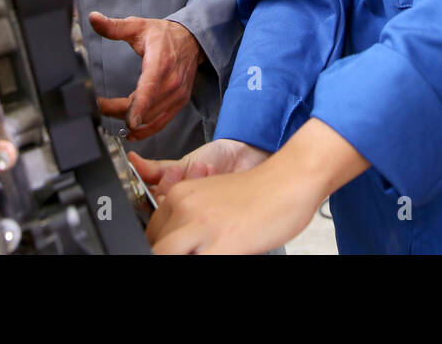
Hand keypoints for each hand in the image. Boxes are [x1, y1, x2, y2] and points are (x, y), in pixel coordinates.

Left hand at [90, 12, 203, 140]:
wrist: (192, 40)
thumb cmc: (163, 34)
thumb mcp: (138, 26)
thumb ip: (114, 27)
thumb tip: (93, 18)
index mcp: (161, 62)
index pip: (150, 87)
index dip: (139, 105)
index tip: (129, 120)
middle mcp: (172, 82)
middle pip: (145, 106)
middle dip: (119, 110)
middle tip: (99, 106)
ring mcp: (177, 94)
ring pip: (150, 117)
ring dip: (129, 119)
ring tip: (110, 111)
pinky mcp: (180, 102)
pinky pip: (162, 122)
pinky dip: (146, 130)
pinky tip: (132, 132)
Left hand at [144, 118, 367, 254]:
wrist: (290, 180)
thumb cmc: (259, 193)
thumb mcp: (211, 198)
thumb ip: (190, 219)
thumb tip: (179, 244)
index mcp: (180, 196)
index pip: (152, 233)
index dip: (162, 247)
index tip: (180, 247)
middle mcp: (185, 208)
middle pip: (156, 246)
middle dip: (168, 254)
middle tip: (197, 250)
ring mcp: (202, 227)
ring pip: (166, 254)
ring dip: (180, 258)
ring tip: (208, 251)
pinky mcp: (223, 245)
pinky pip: (196, 262)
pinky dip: (202, 260)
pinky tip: (222, 254)